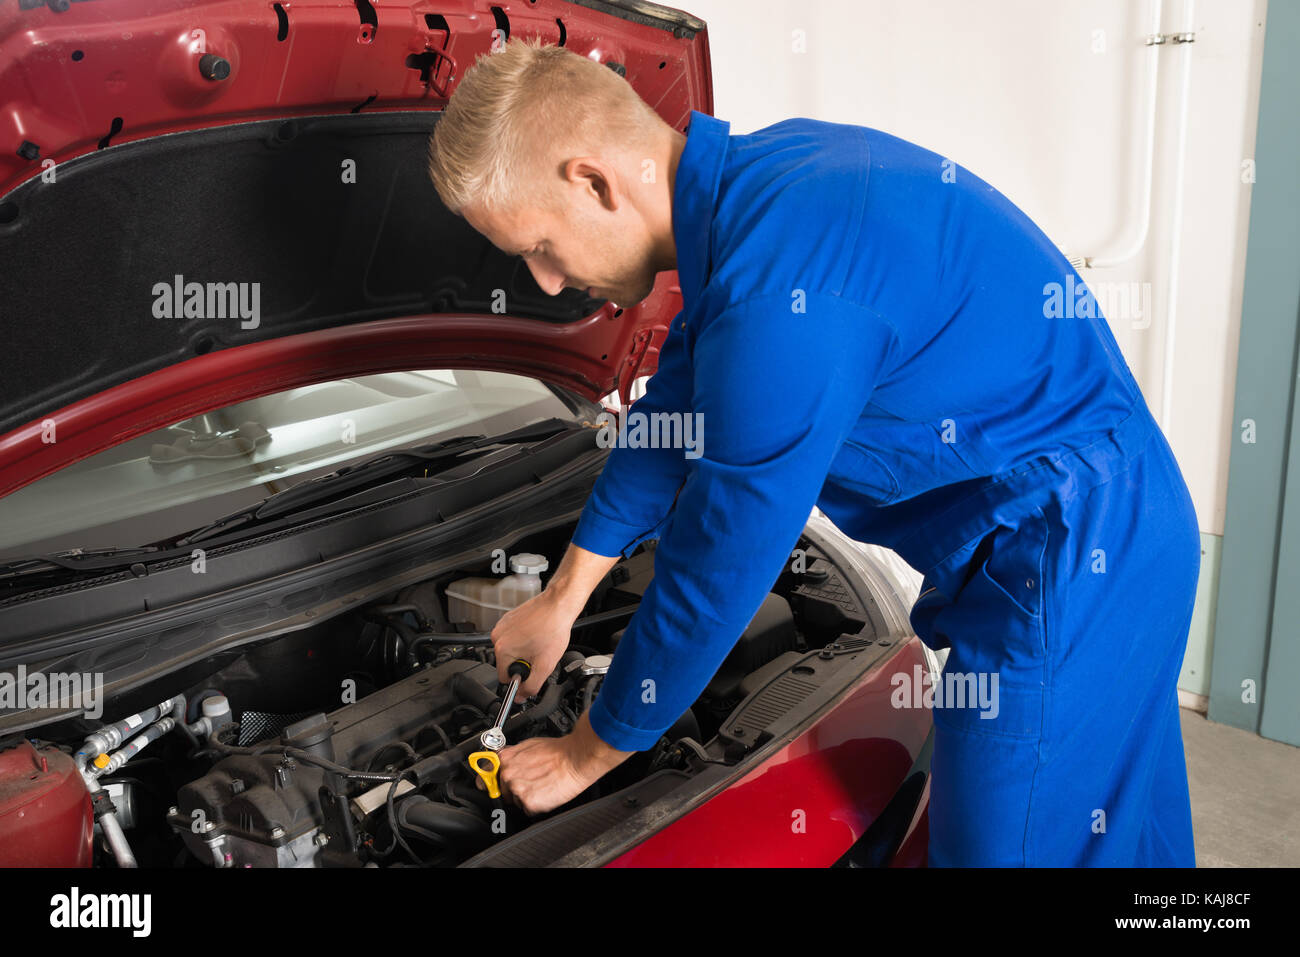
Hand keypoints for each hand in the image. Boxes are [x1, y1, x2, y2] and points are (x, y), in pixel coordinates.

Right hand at [490, 589, 578, 696]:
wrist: (558, 605)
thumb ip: (531, 686)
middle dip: (522, 662)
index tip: (532, 669)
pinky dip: (523, 639)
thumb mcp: (545, 665)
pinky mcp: (507, 619)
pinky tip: (535, 633)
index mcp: (502, 649)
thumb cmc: (553, 629)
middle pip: (507, 663)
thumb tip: (520, 697)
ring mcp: (501, 626)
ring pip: (510, 650)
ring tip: (538, 642)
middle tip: (538, 653)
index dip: (521, 677)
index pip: (504, 678)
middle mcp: (497, 636)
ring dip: (523, 650)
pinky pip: (512, 637)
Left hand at [496, 711, 632, 814]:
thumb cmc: (558, 751)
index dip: (489, 782)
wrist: (576, 758)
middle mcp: (507, 774)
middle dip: (515, 790)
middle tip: (532, 781)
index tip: (489, 785)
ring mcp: (517, 789)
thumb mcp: (528, 744)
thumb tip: (501, 761)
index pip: (484, 777)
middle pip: (503, 792)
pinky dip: (537, 806)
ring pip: (516, 802)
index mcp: (505, 759)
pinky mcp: (529, 802)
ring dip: (527, 797)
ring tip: (542, 785)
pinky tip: (546, 792)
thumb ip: (511, 755)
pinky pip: (529, 810)